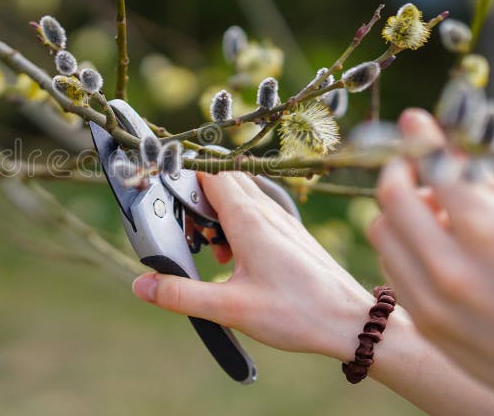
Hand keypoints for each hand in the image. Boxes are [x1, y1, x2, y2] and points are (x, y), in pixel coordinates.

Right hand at [132, 171, 373, 360]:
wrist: (351, 322)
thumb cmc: (297, 313)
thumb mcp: (231, 308)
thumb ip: (182, 295)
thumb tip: (142, 285)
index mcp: (248, 218)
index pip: (209, 172)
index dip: (183, 177)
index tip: (167, 198)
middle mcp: (265, 210)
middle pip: (223, 179)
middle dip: (197, 197)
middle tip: (188, 231)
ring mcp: (281, 219)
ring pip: (240, 195)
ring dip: (218, 213)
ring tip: (213, 252)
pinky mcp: (290, 233)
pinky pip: (256, 212)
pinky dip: (237, 224)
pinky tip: (236, 260)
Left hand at [369, 109, 493, 412]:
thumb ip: (485, 187)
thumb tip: (442, 143)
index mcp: (490, 236)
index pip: (433, 169)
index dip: (421, 138)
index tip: (415, 122)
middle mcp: (451, 268)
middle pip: (391, 196)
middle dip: (399, 170)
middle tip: (414, 166)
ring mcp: (430, 301)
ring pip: (381, 231)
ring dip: (397, 212)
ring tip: (432, 215)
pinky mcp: (421, 322)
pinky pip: (390, 267)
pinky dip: (402, 248)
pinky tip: (432, 250)